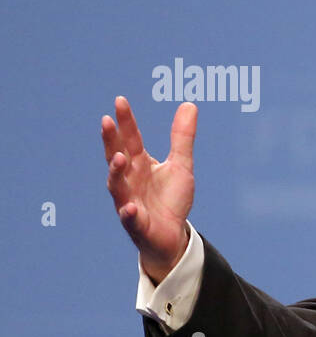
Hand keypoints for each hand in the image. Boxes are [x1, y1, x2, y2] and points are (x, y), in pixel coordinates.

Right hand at [102, 96, 196, 283]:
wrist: (172, 235)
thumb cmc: (170, 198)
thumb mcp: (181, 165)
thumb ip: (182, 137)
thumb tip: (189, 104)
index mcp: (139, 164)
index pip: (131, 139)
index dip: (125, 121)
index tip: (120, 101)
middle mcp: (129, 180)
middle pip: (117, 157)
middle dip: (111, 141)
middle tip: (106, 121)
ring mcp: (129, 201)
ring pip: (117, 186)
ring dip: (116, 172)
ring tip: (119, 158)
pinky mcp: (136, 223)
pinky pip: (130, 218)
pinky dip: (128, 213)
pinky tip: (129, 208)